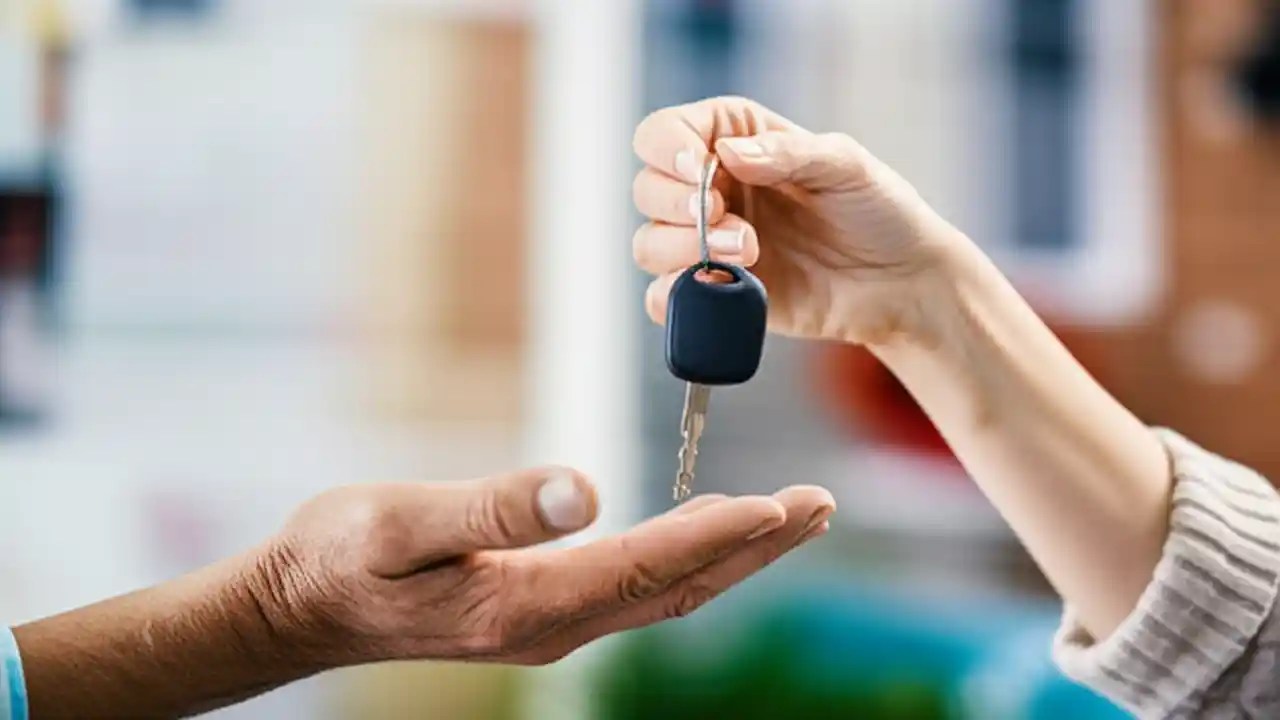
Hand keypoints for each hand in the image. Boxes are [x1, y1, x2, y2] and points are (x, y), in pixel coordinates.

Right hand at [259, 468, 833, 666]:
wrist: (302, 605)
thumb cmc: (340, 557)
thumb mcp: (399, 522)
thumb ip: (491, 507)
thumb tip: (583, 489)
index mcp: (527, 602)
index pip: (646, 566)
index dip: (719, 534)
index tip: (784, 504)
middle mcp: (554, 625)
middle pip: (678, 588)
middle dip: (756, 548)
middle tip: (821, 507)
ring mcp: (551, 624)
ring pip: (666, 592)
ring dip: (733, 555)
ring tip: (789, 518)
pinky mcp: (541, 610)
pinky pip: (636, 588)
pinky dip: (686, 557)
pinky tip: (708, 534)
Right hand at [631, 96, 967, 346]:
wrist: (902, 283)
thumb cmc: (881, 213)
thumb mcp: (846, 165)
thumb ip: (787, 154)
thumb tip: (727, 154)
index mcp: (737, 141)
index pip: (665, 131)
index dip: (667, 148)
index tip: (698, 170)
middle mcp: (713, 189)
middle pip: (646, 188)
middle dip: (678, 205)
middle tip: (730, 221)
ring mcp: (710, 243)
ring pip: (648, 243)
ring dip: (682, 250)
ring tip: (748, 254)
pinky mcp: (716, 293)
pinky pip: (664, 299)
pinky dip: (676, 297)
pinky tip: (720, 289)